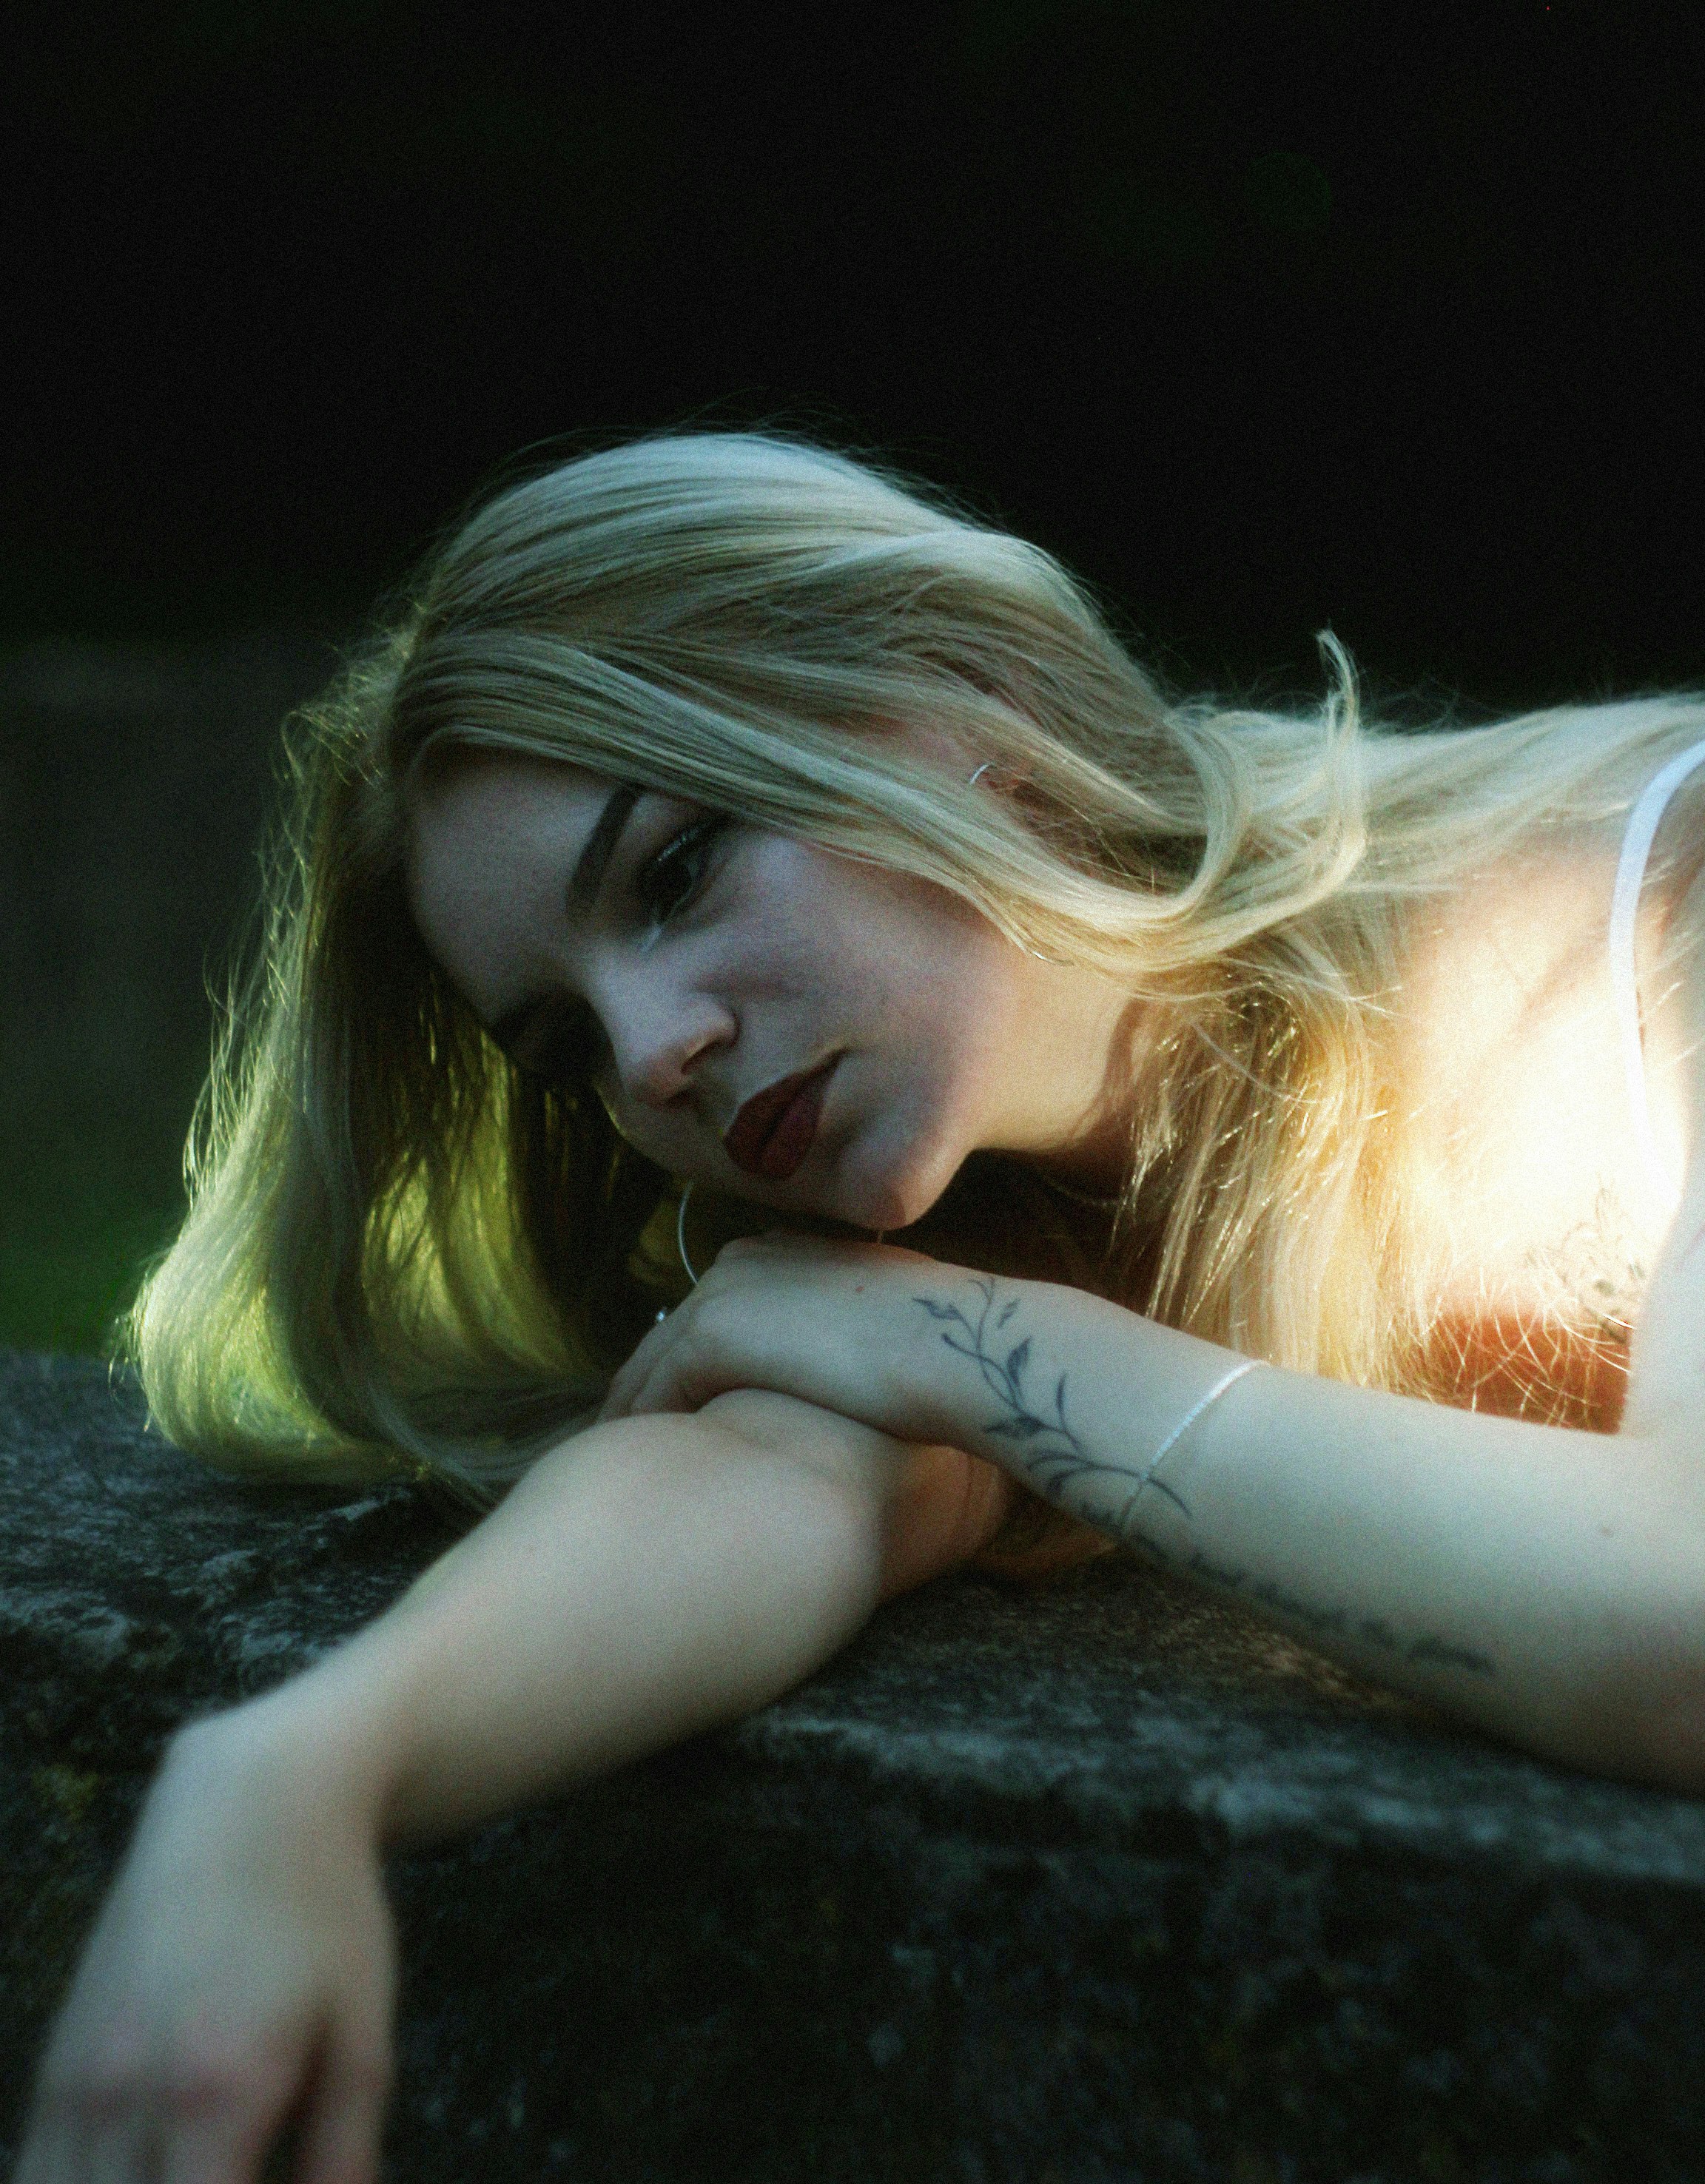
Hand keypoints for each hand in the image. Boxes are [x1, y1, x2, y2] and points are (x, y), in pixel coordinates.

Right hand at [16, 1711, 395, 2183]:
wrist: (249, 1802)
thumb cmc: (327, 1916)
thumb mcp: (362, 2038)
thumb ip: (343, 2160)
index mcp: (216, 2099)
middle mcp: (126, 2100)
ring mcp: (77, 2083)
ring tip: (190, 2180)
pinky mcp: (56, 2066)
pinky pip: (37, 2180)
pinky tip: (131, 2179)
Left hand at [601, 1232, 959, 1443]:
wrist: (955, 1347)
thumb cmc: (942, 1343)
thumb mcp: (884, 1321)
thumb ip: (844, 1334)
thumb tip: (846, 1373)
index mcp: (782, 1254)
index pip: (715, 1314)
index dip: (688, 1365)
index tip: (676, 1411)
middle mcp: (740, 1261)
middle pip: (670, 1336)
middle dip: (646, 1389)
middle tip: (624, 1443)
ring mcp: (722, 1294)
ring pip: (651, 1365)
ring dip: (631, 1413)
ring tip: (617, 1466)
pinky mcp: (711, 1334)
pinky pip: (654, 1391)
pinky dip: (642, 1428)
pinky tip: (641, 1469)